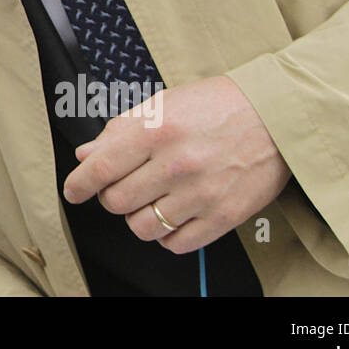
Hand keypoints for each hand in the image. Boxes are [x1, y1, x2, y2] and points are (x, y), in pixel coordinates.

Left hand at [62, 75, 290, 253]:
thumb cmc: (216, 105)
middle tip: (124, 185)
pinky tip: (173, 214)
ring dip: (138, 217)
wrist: (275, 115)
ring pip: (143, 227)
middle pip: (117, 202)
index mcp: (157, 130)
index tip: (73, 191)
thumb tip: (86, 156)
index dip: (79, 184)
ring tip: (151, 200)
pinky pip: (176, 244)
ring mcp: (201, 194)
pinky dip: (167, 234)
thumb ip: (120, 131)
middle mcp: (177, 164)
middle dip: (111, 197)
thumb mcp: (163, 104)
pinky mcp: (223, 217)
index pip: (101, 168)